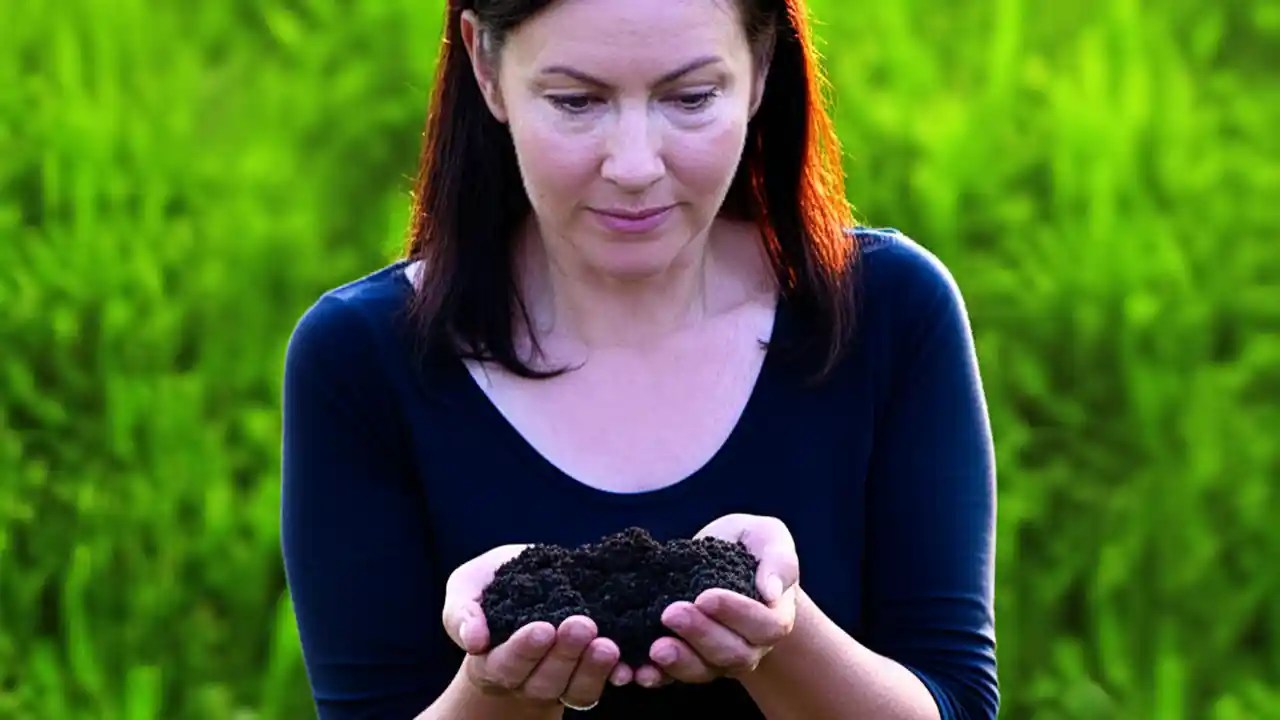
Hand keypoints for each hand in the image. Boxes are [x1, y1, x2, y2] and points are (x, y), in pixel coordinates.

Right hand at [442, 544, 628, 708]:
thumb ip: (461, 611)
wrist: (531, 583)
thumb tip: (473, 640)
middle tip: (582, 624)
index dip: (523, 651)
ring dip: (593, 669)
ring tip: (607, 645)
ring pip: (576, 690)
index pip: (505, 665)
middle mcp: (525, 681)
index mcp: (491, 662)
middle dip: (564, 655)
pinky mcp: (588, 673)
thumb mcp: (467, 588)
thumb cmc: (494, 586)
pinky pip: (602, 685)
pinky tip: (626, 661)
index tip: (542, 628)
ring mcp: (560, 681)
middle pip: (543, 682)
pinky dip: (615, 676)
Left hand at [631, 514, 800, 687]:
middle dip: (701, 635)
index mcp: (774, 616)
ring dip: (679, 662)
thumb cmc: (750, 545)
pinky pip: (673, 676)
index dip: (737, 615)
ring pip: (704, 670)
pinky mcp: (688, 660)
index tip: (706, 596)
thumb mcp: (768, 537)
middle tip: (671, 613)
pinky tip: (637, 671)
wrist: (723, 557)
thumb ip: (778, 559)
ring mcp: (718, 658)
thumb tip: (771, 591)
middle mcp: (750, 645)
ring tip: (656, 648)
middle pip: (733, 654)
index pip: (765, 626)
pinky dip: (655, 676)